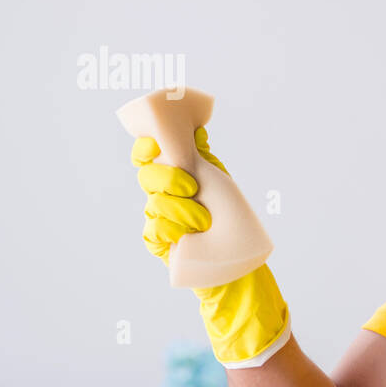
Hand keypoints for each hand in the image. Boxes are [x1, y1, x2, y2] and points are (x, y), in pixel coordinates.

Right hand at [131, 127, 290, 367]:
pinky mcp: (158, 242)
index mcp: (176, 174)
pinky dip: (172, 231)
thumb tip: (196, 127)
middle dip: (168, 178)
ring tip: (204, 222)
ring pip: (152, 203)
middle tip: (191, 187)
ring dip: (181, 210)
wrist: (239, 259)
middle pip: (146, 175)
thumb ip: (202, 157)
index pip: (147, 154)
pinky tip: (186, 237)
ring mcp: (158, 217)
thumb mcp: (221, 183)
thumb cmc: (233, 218)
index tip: (155, 144)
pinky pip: (153, 230)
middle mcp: (163, 193)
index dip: (146, 147)